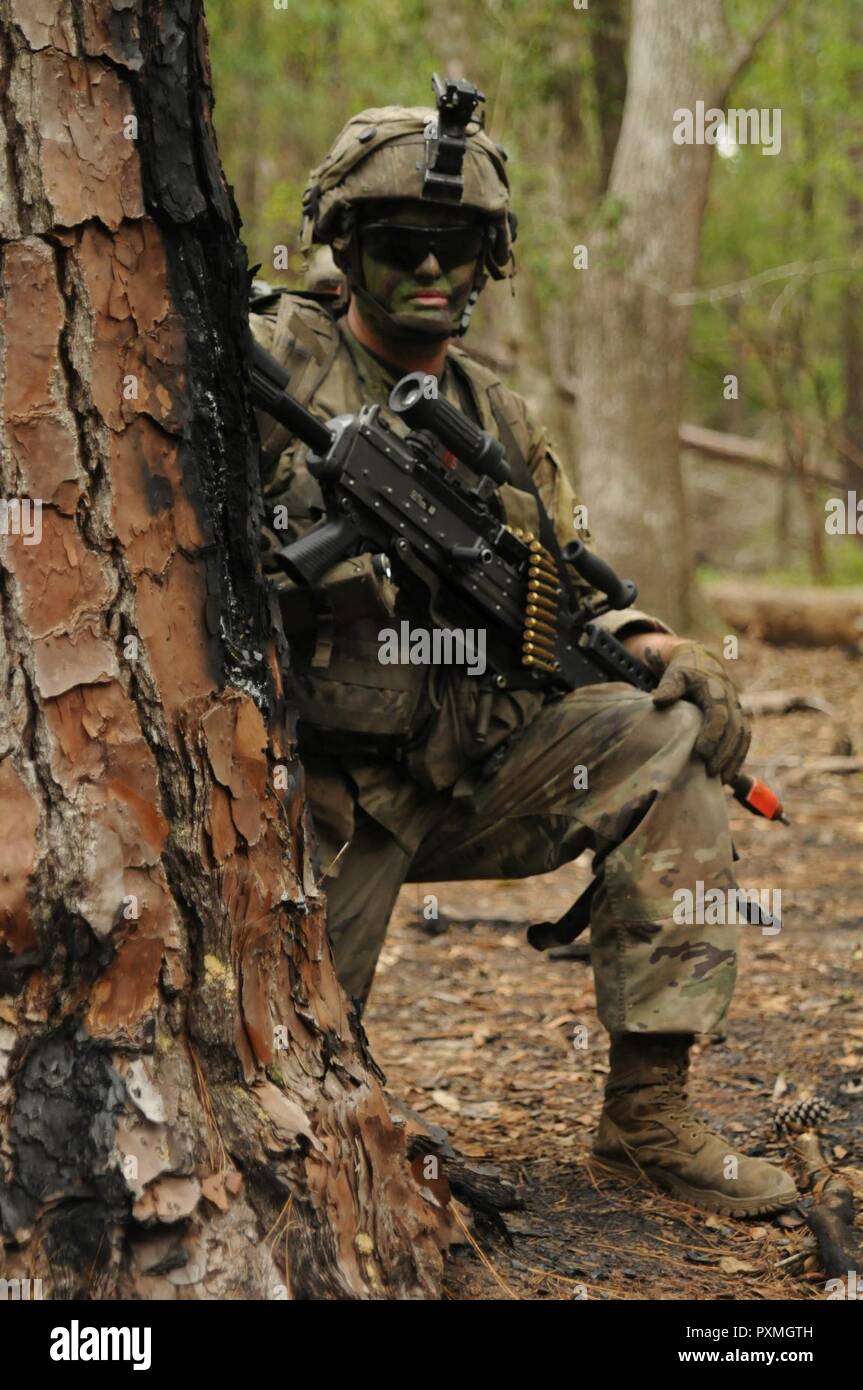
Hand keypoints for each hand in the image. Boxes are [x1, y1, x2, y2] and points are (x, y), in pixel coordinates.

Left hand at [649, 640, 750, 781]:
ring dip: (734, 758)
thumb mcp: (675, 674)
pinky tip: (728, 775)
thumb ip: (669, 686)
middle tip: (710, 771)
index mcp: (715, 688)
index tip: (701, 752)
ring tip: (721, 779)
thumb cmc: (684, 671)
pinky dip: (739, 757)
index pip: (718, 713)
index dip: (712, 733)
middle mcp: (731, 699)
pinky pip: (744, 739)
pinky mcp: (739, 718)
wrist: (701, 661)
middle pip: (734, 728)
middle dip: (724, 752)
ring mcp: (737, 709)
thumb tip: (659, 700)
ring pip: (742, 736)